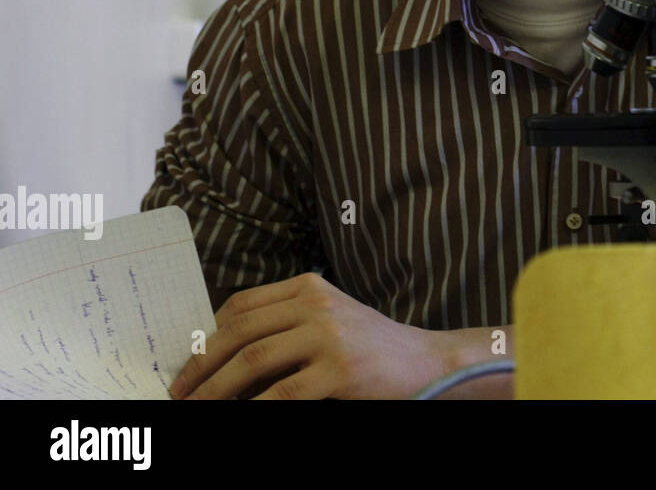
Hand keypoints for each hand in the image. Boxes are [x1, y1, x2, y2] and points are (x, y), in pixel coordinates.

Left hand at [169, 272, 459, 399]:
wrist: (428, 364)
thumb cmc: (372, 349)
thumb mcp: (329, 322)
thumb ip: (286, 326)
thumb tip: (220, 359)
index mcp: (309, 286)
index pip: (241, 306)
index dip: (206, 337)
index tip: (187, 365)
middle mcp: (316, 303)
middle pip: (239, 333)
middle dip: (200, 367)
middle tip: (178, 394)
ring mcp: (329, 335)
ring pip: (251, 361)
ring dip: (215, 390)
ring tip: (195, 409)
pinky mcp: (340, 370)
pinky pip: (281, 394)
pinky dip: (253, 410)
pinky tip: (239, 418)